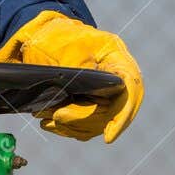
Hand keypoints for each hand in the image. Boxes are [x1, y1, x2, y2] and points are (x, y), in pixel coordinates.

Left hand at [0, 10, 142, 142]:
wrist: (43, 39)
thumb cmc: (57, 37)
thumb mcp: (66, 47)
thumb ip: (79, 67)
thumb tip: (84, 92)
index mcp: (117, 59)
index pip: (130, 90)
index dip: (122, 116)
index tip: (108, 137)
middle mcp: (116, 80)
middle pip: (112, 111)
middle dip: (84, 119)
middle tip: (57, 116)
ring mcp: (104, 94)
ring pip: (97, 123)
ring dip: (72, 126)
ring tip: (46, 119)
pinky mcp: (90, 105)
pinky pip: (85, 126)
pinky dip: (67, 128)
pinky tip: (48, 122)